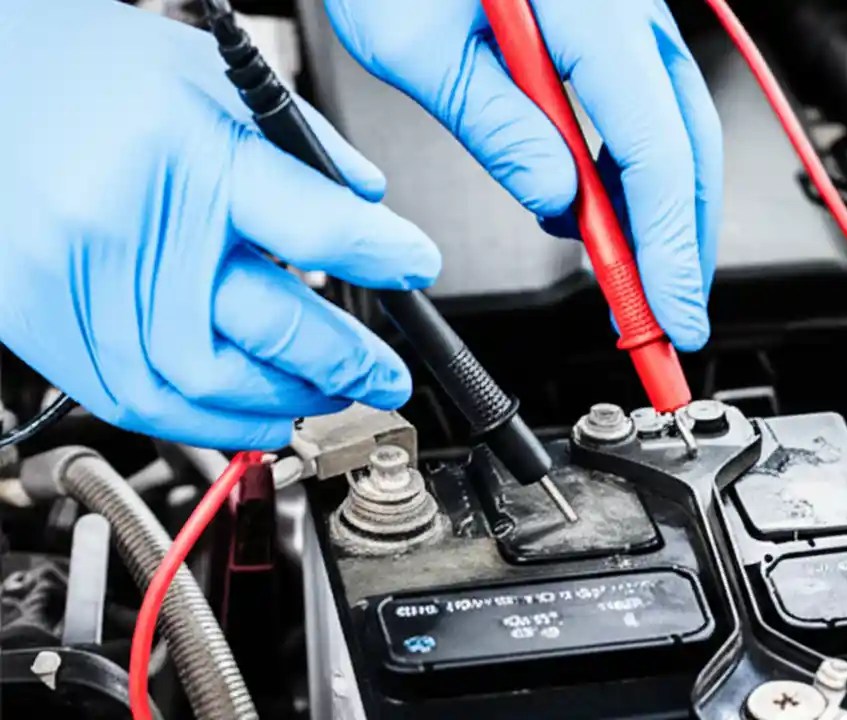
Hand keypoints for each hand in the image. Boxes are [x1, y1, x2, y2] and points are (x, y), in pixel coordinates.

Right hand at [0, 0, 439, 448]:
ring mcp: (78, 279)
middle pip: (264, 325)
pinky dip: (202, 421)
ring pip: (201, 386)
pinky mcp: (36, 319)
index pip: (316, 225)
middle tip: (383, 377)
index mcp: (186, 149)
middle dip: (343, 362)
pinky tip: (245, 413)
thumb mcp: (206, 77)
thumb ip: (298, 144)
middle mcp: (131, 220)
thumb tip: (367, 205)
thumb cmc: (82, 68)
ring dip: (278, 407)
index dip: (382, 257)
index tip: (415, 269)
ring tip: (321, 398)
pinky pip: (132, 399)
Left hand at [325, 0, 721, 349]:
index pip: (654, 153)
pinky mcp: (612, 19)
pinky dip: (637, 167)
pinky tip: (609, 210)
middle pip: (687, 147)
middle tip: (665, 318)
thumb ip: (498, 127)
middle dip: (682, 244)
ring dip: (665, 212)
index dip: (670, 246)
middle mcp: (629, 9)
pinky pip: (644, 102)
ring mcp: (628, 11)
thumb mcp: (420, 43)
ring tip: (640, 281)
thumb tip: (559, 200)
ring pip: (676, 129)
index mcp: (592, 14)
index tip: (671, 312)